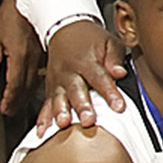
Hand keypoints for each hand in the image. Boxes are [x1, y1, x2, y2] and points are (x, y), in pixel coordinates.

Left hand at [0, 0, 42, 112]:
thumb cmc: (10, 15)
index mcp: (19, 58)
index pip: (14, 86)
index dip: (9, 100)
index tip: (4, 109)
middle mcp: (32, 60)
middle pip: (26, 89)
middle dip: (17, 102)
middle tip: (10, 111)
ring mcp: (40, 57)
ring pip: (35, 82)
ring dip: (26, 95)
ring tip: (19, 103)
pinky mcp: (44, 52)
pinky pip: (40, 73)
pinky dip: (35, 83)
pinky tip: (32, 86)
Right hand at [38, 17, 127, 133]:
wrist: (65, 30)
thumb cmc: (91, 40)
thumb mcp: (109, 42)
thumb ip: (115, 58)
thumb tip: (120, 73)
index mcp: (86, 61)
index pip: (100, 78)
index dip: (110, 92)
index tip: (119, 107)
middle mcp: (69, 72)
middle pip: (76, 90)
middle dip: (81, 105)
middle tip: (88, 120)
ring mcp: (57, 81)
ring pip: (58, 98)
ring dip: (60, 112)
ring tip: (63, 124)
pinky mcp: (49, 89)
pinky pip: (45, 105)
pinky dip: (42, 119)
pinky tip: (42, 132)